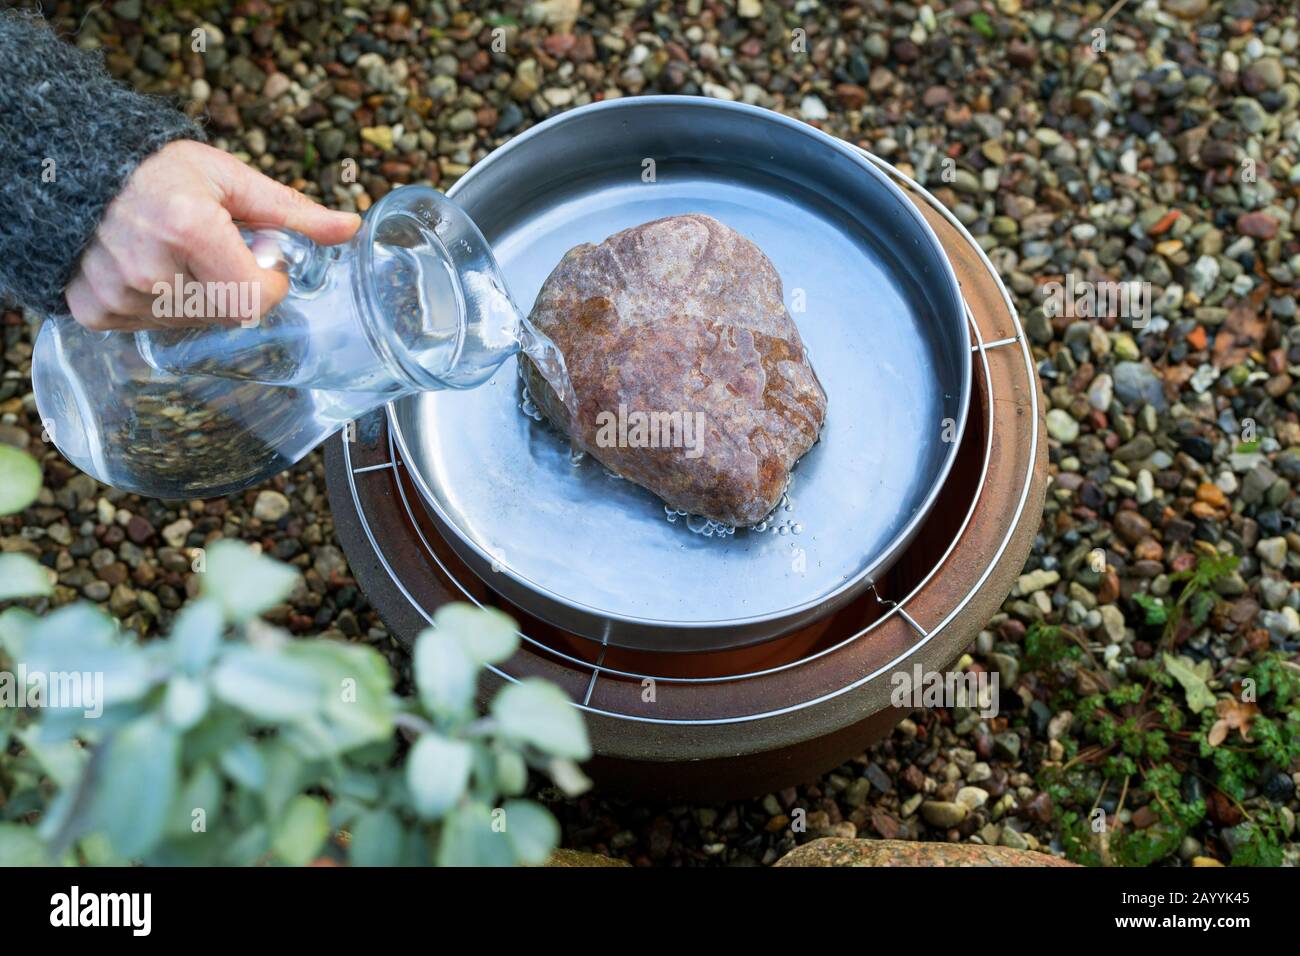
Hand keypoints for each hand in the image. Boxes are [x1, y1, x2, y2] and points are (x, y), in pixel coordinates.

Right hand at [65, 140, 359, 330]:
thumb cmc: (157, 169)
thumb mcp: (229, 178)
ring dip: (200, 296)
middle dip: (236, 286)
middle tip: (216, 248)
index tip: (261, 258)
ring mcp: (119, 295)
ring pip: (192, 322)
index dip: (269, 285)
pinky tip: (148, 268)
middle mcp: (149, 270)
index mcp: (188, 230)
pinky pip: (152, 326)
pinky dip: (161, 304)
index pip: (254, 299)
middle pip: (227, 313)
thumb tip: (350, 227)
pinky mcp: (95, 312)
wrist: (71, 168)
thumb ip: (291, 211)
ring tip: (176, 253)